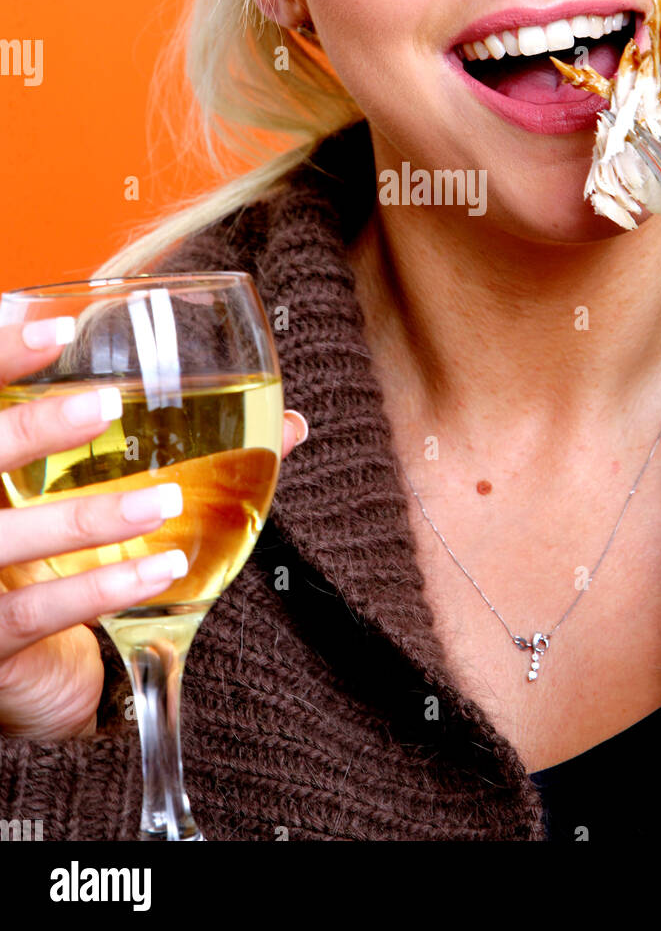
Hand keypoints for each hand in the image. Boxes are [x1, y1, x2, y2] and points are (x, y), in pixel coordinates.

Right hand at [0, 314, 307, 742]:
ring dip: (90, 516)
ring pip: (2, 541)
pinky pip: (34, 613)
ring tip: (164, 500)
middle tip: (104, 405)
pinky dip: (101, 588)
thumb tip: (291, 424)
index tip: (58, 331)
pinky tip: (164, 569)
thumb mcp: (108, 492)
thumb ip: (192, 453)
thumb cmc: (79, 554)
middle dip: (36, 428)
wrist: (36, 671)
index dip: (1, 356)